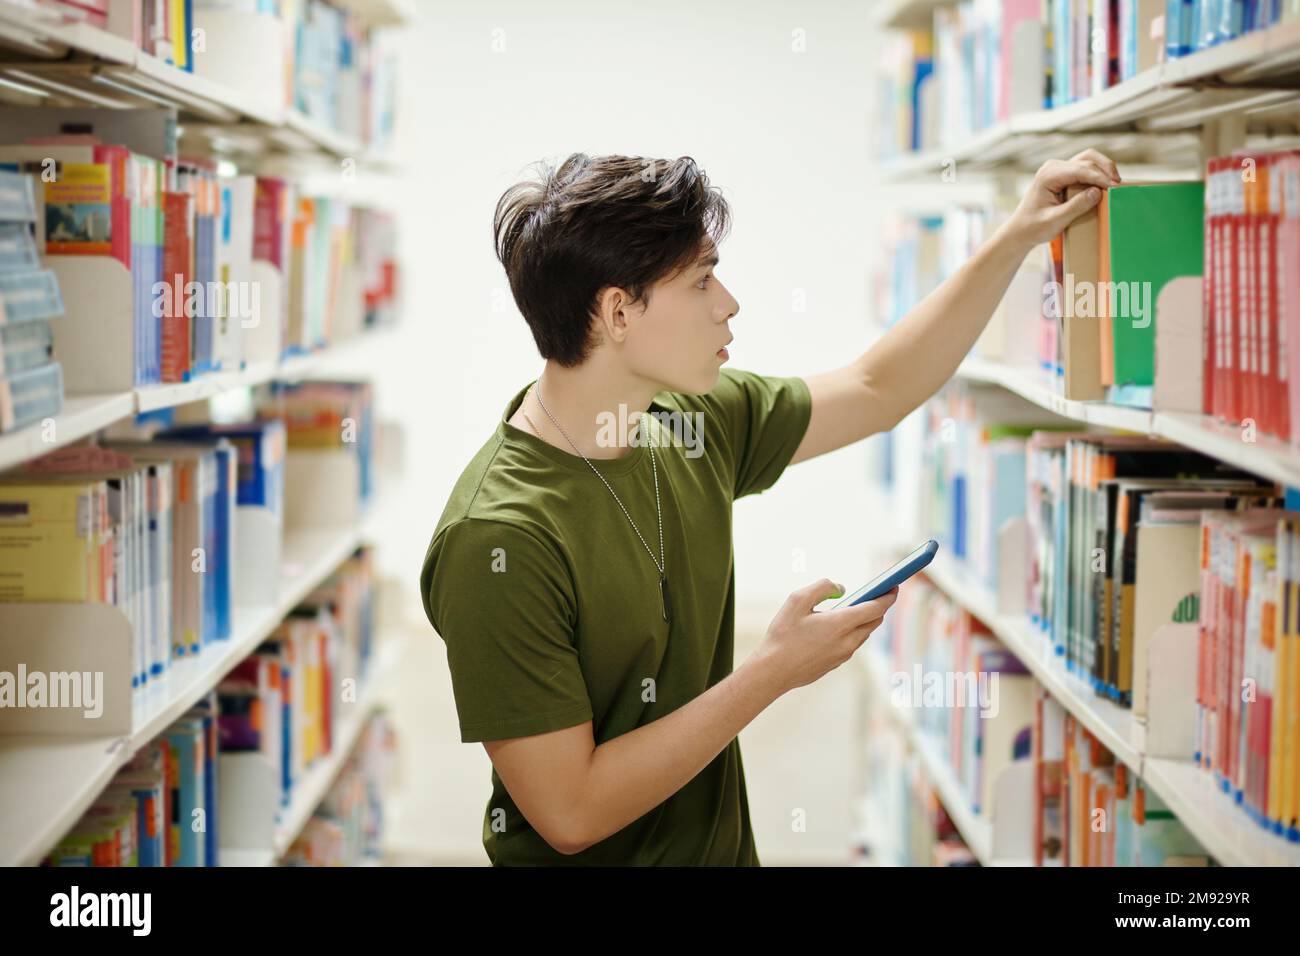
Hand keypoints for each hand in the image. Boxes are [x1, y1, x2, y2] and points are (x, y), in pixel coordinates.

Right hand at [751, 578, 898, 695]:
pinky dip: (852, 632)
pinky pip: (852, 644)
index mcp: (840, 624)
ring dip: (864, 620)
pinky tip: (838, 627)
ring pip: (863, 634)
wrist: (773, 671)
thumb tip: (841, 588)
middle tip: (876, 594)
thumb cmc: (782, 635)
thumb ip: (822, 587)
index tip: (894, 587)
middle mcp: (847, 641)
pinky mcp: (836, 664)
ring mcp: (843, 655)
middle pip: (874, 621)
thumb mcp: (797, 600)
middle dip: (878, 607)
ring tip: (855, 608)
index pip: (876, 608)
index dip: (888, 596)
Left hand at [1002, 149, 1121, 248]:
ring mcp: (1058, 168)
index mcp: (1048, 175)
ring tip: (1115, 183)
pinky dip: (1098, 173)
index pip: (1081, 170)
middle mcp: (1053, 166)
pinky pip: (1085, 167)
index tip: (1115, 187)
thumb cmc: (1034, 228)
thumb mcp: (1055, 221)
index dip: (1100, 177)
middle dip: (1105, 170)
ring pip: (1088, 159)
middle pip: (1088, 159)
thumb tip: (1097, 192)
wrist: (1020, 230)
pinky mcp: (1063, 174)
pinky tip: (1106, 184)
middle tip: (1120, 185)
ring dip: (1104, 168)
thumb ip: (1076, 207)